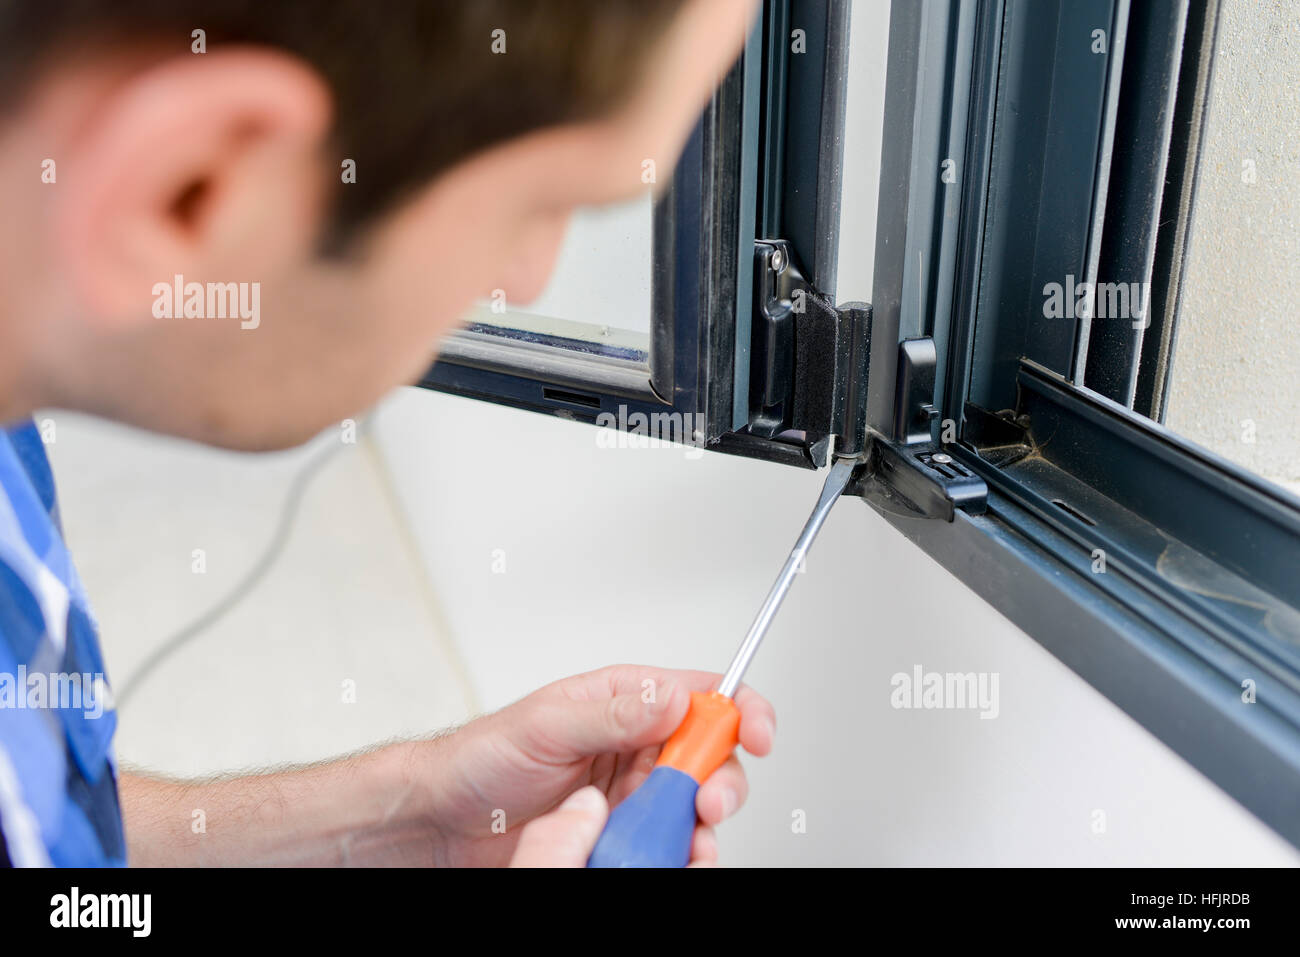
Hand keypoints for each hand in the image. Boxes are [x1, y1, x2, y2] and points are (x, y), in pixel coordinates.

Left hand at [417, 665, 774, 866]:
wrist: (446, 821)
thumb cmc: (484, 756)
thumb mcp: (547, 725)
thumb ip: (614, 714)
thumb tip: (673, 698)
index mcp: (626, 701)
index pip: (702, 694)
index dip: (741, 710)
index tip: (757, 735)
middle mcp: (637, 746)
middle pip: (712, 757)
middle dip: (722, 781)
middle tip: (707, 804)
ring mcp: (632, 794)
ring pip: (694, 808)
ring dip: (700, 826)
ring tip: (684, 841)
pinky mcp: (622, 836)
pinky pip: (665, 844)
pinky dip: (673, 854)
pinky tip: (663, 859)